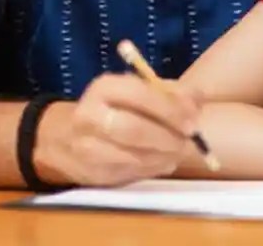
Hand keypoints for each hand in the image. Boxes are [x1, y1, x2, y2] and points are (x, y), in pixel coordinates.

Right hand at [33, 73, 201, 186]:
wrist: (65, 138)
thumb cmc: (113, 108)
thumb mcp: (135, 90)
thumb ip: (169, 91)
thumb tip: (197, 100)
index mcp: (103, 88)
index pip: (140, 95)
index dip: (170, 108)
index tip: (194, 119)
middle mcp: (89, 116)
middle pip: (134, 130)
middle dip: (168, 137)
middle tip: (188, 141)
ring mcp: (87, 148)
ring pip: (134, 156)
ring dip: (164, 156)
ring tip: (178, 151)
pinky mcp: (92, 173)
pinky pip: (131, 173)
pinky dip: (153, 168)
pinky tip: (162, 160)